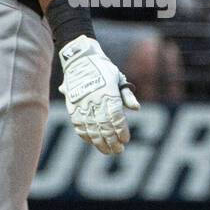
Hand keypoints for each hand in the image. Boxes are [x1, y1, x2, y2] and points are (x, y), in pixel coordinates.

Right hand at [58, 35, 138, 154]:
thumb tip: (136, 109)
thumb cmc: (102, 68)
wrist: (79, 59)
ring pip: (91, 129)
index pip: (116, 117)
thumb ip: (127, 95)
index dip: (121, 130)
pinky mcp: (72, 107)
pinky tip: (93, 142)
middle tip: (119, 150)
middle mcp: (95, 100)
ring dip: (100, 143)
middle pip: (104, 126)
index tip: (126, 139)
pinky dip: (86, 136)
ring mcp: (82, 104)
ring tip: (108, 151)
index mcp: (108, 92)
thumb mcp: (118, 77)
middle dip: (112, 141)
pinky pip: (79, 126)